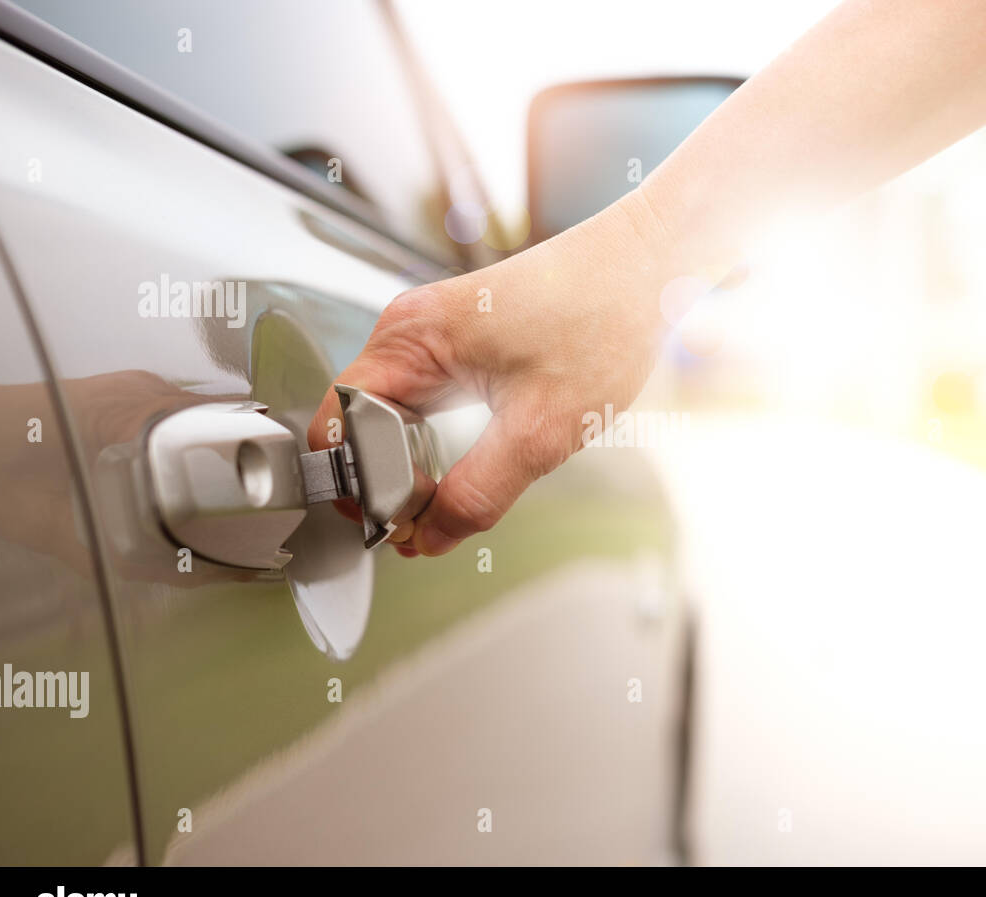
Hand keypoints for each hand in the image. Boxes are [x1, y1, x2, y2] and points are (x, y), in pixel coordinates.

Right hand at [309, 190, 671, 556]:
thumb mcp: (541, 429)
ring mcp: (429, 338)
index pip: (340, 429)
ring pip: (386, 420)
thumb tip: (432, 537)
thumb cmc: (602, 320)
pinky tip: (458, 471)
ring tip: (443, 502)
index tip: (407, 523)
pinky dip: (427, 447)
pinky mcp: (455, 346)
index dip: (364, 486)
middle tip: (424, 525)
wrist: (645, 270)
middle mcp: (407, 333)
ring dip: (405, 467)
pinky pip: (417, 407)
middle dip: (381, 484)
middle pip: (355, 427)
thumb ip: (479, 492)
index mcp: (409, 339)